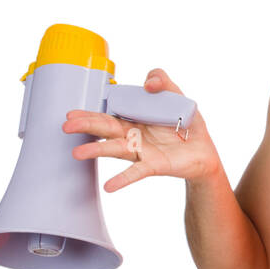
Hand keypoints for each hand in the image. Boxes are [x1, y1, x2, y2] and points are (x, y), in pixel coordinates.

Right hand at [62, 68, 221, 191]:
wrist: (204, 152)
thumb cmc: (185, 125)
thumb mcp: (177, 97)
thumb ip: (163, 82)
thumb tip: (149, 82)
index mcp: (133, 117)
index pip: (108, 112)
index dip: (90, 112)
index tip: (73, 112)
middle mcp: (132, 135)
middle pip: (105, 127)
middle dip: (85, 125)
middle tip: (66, 125)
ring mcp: (140, 151)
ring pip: (114, 149)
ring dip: (96, 150)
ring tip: (77, 153)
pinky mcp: (153, 165)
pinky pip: (135, 172)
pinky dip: (122, 179)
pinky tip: (109, 187)